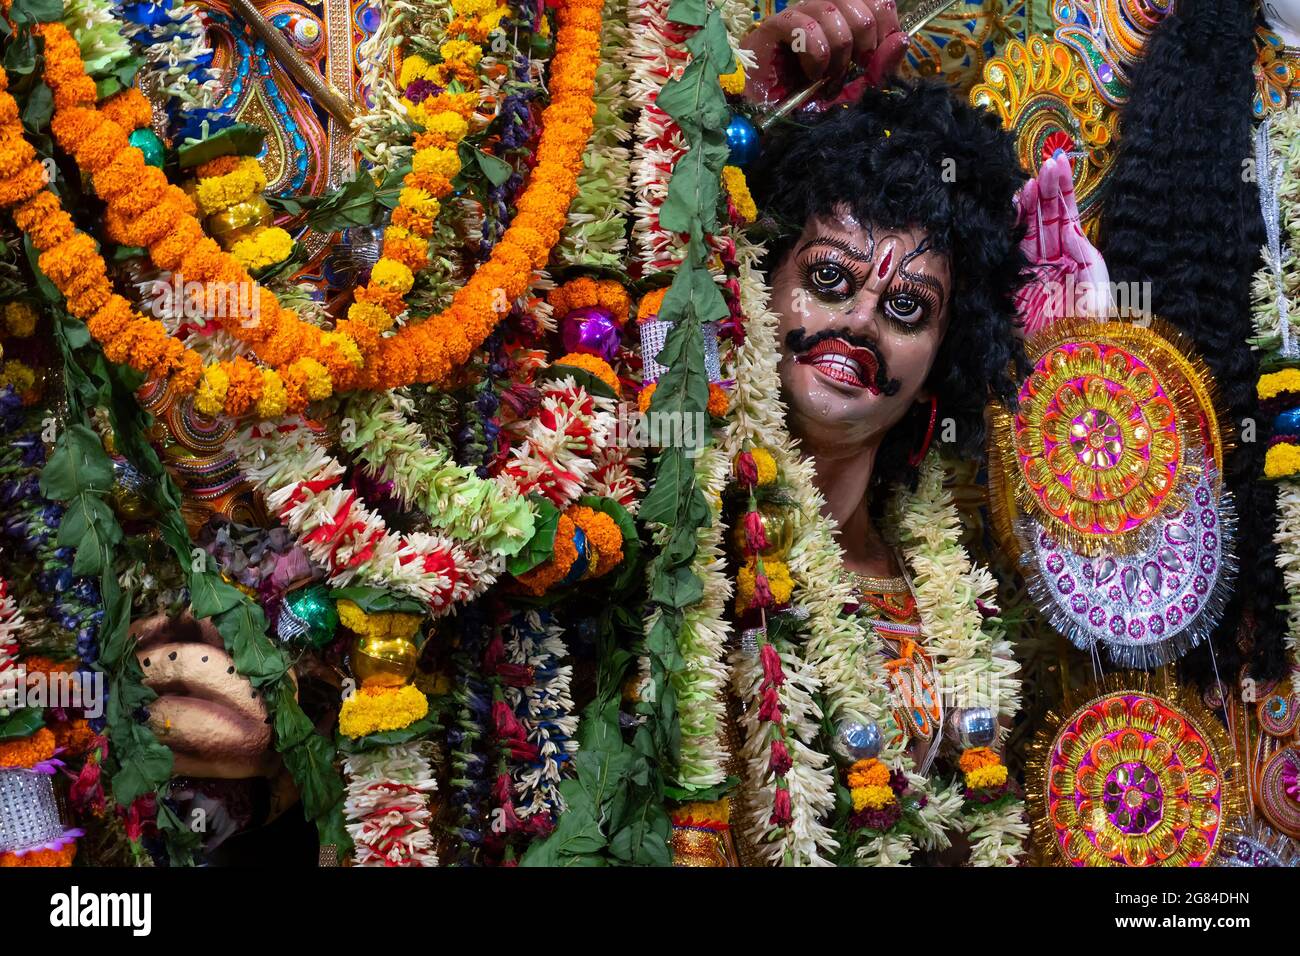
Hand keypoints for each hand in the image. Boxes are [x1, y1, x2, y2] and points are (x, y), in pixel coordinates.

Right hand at [740, 0, 908, 108]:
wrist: (774, 125)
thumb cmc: (812, 106)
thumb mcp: (856, 92)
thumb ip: (881, 69)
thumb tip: (901, 39)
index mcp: (846, 20)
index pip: (878, 0)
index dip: (886, 25)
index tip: (874, 60)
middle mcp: (824, 11)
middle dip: (864, 40)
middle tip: (850, 71)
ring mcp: (799, 15)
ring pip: (832, 8)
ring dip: (838, 50)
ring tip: (827, 77)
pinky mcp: (774, 27)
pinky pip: (803, 23)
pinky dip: (815, 53)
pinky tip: (811, 74)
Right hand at [1014, 152, 1109, 334]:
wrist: (1067, 351)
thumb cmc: (1089, 320)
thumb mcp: (1095, 280)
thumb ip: (1082, 250)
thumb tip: (1068, 226)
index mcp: (1074, 254)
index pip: (1066, 213)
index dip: (1062, 188)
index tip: (1059, 162)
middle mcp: (1051, 256)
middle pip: (1046, 215)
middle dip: (1046, 188)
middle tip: (1046, 164)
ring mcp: (1031, 265)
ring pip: (1029, 226)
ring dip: (1030, 203)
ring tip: (1032, 181)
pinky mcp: (1013, 279)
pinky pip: (1012, 247)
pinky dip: (1013, 227)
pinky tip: (1015, 206)